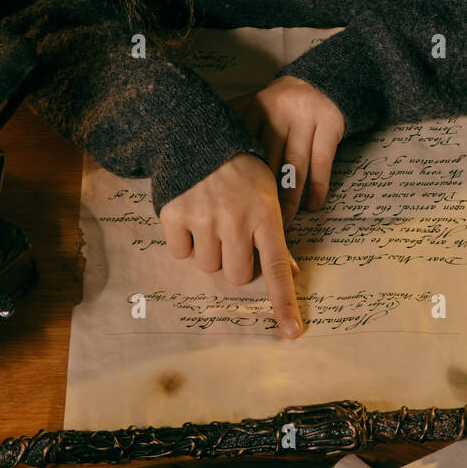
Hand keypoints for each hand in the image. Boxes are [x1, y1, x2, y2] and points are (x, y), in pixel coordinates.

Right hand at [159, 152, 302, 338]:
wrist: (199, 134)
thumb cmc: (240, 166)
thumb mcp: (267, 192)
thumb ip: (275, 233)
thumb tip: (292, 273)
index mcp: (264, 214)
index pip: (277, 267)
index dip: (284, 302)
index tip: (292, 333)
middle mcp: (235, 219)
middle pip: (237, 275)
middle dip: (235, 262)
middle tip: (232, 235)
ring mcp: (203, 218)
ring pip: (207, 266)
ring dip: (209, 250)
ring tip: (211, 219)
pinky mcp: (174, 215)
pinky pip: (179, 252)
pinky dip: (183, 240)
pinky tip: (190, 215)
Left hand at [227, 76, 344, 225]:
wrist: (319, 83)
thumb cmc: (278, 105)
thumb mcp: (253, 105)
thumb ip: (232, 125)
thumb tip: (201, 150)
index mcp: (256, 108)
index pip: (244, 146)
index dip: (238, 177)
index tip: (228, 204)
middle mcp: (280, 113)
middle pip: (269, 161)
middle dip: (261, 195)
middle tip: (253, 225)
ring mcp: (306, 120)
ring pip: (296, 168)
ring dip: (290, 199)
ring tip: (283, 223)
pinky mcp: (329, 127)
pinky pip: (322, 164)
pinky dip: (318, 188)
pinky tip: (312, 207)